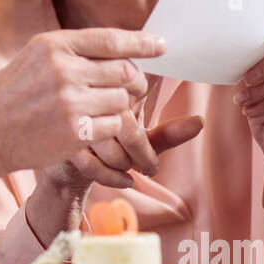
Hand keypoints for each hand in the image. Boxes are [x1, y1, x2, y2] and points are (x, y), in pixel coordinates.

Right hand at [0, 28, 166, 175]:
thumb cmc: (9, 95)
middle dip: (133, 81)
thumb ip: (71, 51)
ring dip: (119, 107)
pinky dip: (110, 129)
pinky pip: (113, 126)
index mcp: (54, 45)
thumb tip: (116, 49)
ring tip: (102, 110)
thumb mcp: (33, 58)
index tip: (161, 46)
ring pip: (121, 100)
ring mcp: (69, 102)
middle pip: (123, 71)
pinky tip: (94, 128)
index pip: (110, 40)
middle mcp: (63, 69)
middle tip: (131, 88)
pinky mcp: (74, 132)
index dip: (141, 43)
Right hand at [29, 112, 204, 240]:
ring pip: (111, 146)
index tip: (142, 138)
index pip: (141, 99)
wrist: (63, 160)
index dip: (147, 130)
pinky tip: (124, 180)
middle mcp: (90, 96)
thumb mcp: (137, 135)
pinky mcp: (63, 143)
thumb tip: (200, 122)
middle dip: (140, 153)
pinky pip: (94, 165)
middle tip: (147, 164)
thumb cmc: (105, 141)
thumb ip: (168, 131)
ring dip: (125, 164)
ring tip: (128, 167)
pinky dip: (114, 178)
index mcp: (110, 83)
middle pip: (128, 126)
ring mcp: (73, 119)